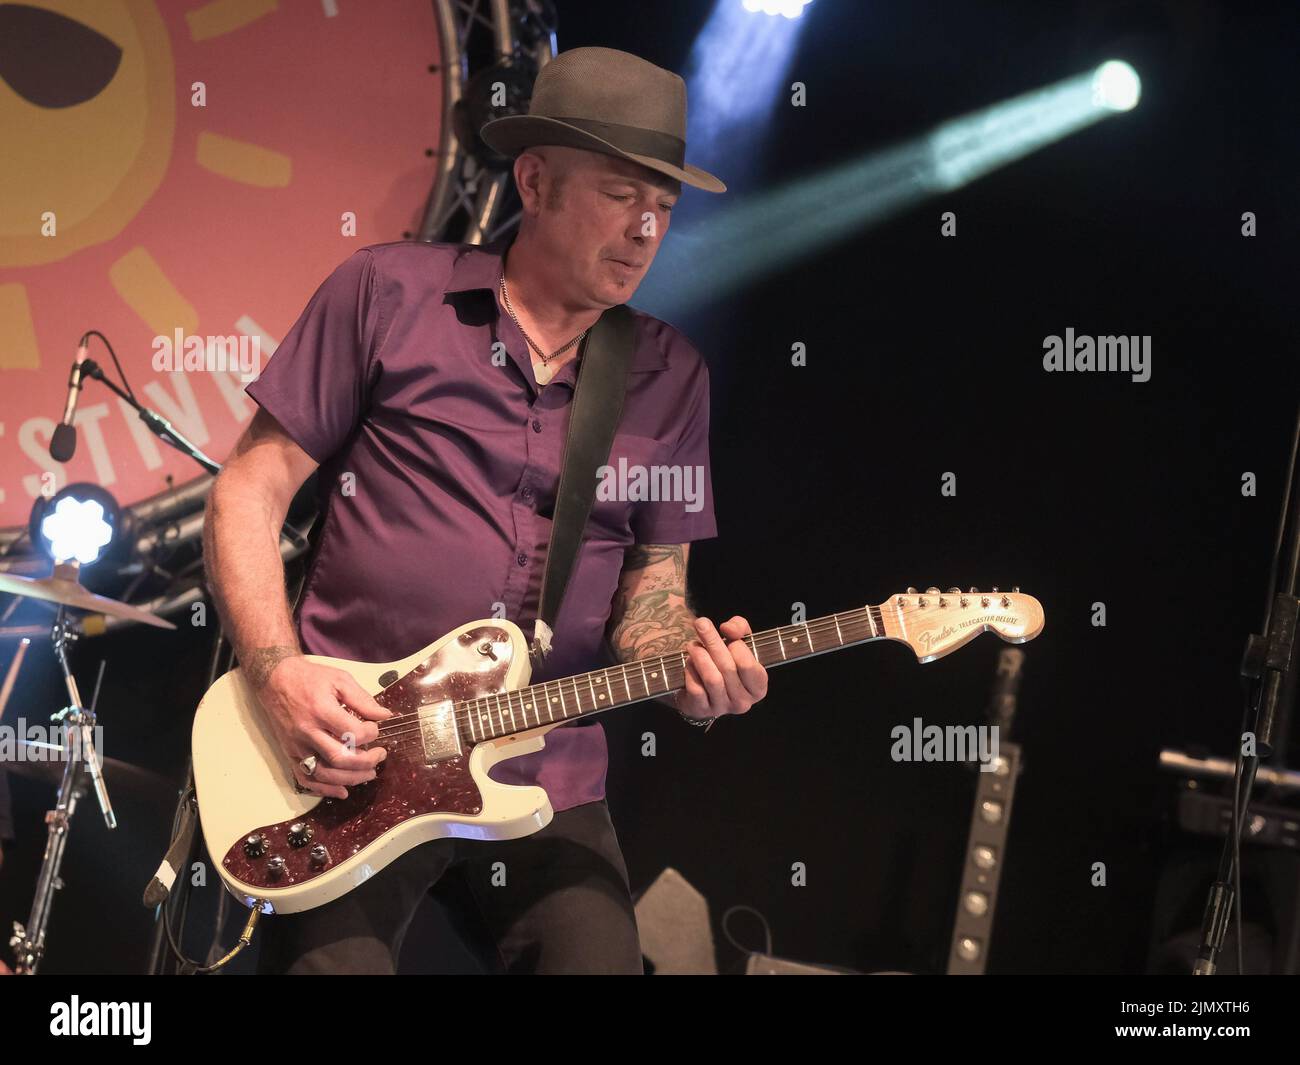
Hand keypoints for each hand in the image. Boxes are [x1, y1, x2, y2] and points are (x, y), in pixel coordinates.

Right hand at [255, 656, 391, 798]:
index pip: (352, 733)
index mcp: (321, 710)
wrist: (275, 680)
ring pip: (324, 774)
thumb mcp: (339, 679)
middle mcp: (307, 731)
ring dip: (350, 779)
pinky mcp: (290, 753)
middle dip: (366, 762)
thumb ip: (362, 699)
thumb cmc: (309, 677)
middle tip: (380, 756)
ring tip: (369, 774)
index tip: (375, 728)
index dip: (371, 734)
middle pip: (340, 759)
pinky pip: (305, 779)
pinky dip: (324, 790)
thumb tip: (384, 716)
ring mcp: (296, 745)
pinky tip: (342, 790)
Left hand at [673, 616, 767, 722]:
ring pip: (712, 679)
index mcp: (758, 687)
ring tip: (692, 644)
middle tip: (701, 624)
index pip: (748, 665)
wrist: (704, 688)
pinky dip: (690, 671)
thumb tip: (728, 629)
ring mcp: (722, 708)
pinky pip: (696, 688)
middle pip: (728, 668)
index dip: (736, 646)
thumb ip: (739, 628)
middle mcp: (743, 702)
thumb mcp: (739, 641)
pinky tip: (689, 661)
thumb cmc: (727, 661)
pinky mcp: (702, 710)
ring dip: (700, 656)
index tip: (726, 633)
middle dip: (712, 642)